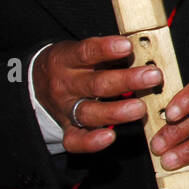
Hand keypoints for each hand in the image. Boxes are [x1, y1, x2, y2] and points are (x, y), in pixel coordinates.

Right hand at [32, 36, 156, 153]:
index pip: (86, 52)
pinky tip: (110, 137)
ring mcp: (65, 109)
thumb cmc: (71, 64)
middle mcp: (65, 85)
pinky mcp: (67, 130)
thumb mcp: (80, 50)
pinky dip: (91, 141)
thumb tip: (141, 49)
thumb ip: (107, 52)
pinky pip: (76, 140)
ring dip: (116, 112)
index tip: (128, 46)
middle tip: (153, 76)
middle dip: (127, 80)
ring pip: (89, 113)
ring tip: (140, 108)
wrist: (35, 85)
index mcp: (66, 60)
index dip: (106, 49)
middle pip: (96, 84)